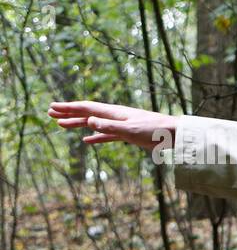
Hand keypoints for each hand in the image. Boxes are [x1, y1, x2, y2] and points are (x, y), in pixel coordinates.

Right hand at [48, 100, 178, 149]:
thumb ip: (109, 126)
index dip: (69, 108)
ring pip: (94, 124)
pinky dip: (95, 137)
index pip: (86, 108)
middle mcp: (115, 116)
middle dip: (68, 114)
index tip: (52, 108)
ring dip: (78, 124)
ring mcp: (121, 125)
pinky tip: (87, 141)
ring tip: (62, 125)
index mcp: (114, 112)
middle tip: (50, 114)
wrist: (174, 134)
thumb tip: (89, 121)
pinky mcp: (127, 134)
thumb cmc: (155, 130)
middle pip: (87, 113)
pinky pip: (106, 135)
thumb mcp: (130, 129)